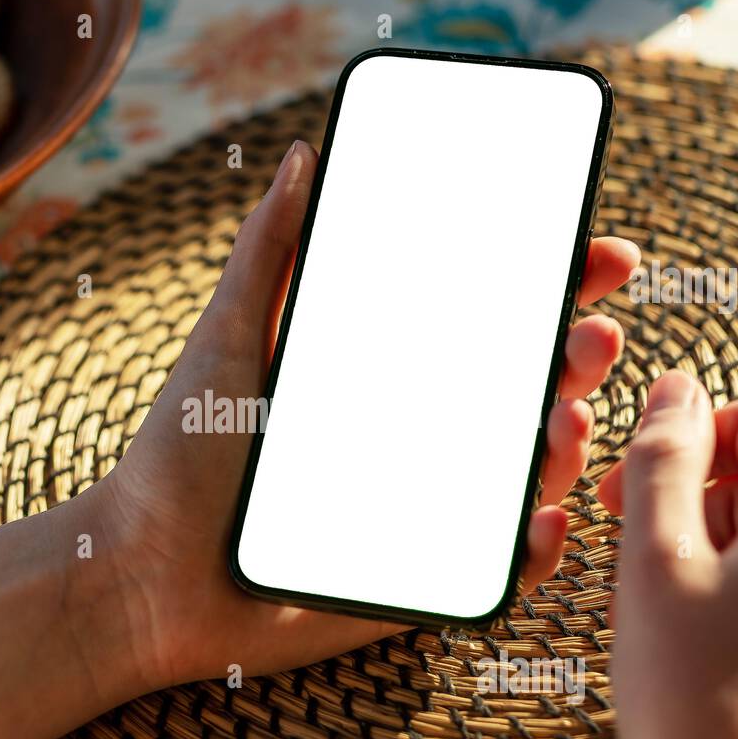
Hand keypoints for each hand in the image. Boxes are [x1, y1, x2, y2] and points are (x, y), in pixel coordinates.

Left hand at [95, 140, 640, 689]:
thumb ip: (267, 254)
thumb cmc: (177, 459)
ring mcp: (419, 508)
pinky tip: (541, 516)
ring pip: (521, 474)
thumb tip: (302, 157)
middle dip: (575, 359)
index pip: (483, 324)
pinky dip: (532, 547)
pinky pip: (495, 567)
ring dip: (563, 445)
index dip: (547, 288)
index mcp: (379, 375)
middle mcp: (411, 436)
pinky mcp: (414, 581)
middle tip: (590, 337)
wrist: (141, 577)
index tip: (596, 256)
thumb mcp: (226, 342)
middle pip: (520, 392)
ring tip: (564, 417)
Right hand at [598, 371, 737, 738]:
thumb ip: (661, 457)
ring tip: (677, 611)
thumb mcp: (652, 558)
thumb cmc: (693, 696)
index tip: (633, 496)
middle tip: (643, 559)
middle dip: (700, 496)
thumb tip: (675, 387)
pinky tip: (714, 643)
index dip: (682, 444)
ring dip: (720, 545)